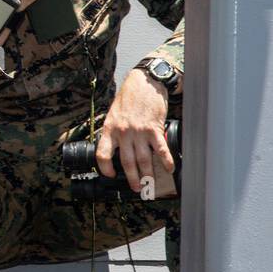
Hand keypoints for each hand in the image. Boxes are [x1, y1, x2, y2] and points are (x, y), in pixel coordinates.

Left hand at [97, 68, 173, 192]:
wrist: (144, 83)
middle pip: (126, 162)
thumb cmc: (128, 98)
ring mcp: (139, 131)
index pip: (102, 154)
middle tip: (136, 188)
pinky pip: (160, 149)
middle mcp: (123, 132)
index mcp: (110, 129)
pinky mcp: (154, 128)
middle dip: (131, 178)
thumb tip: (114, 148)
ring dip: (147, 174)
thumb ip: (113, 131)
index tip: (110, 175)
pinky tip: (169, 168)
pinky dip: (166, 161)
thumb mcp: (113, 114)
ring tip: (150, 183)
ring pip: (143, 159)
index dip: (105, 168)